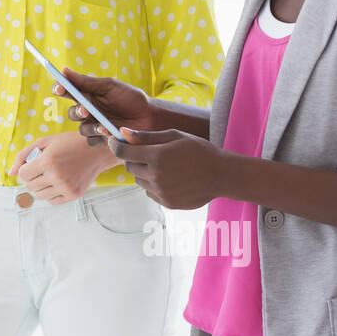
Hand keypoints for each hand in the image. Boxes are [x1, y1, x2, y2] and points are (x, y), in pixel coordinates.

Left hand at [8, 132, 117, 204]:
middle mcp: (56, 176)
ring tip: (49, 176)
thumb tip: (11, 173)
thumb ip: (23, 155)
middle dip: (31, 178)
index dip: (25, 170)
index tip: (33, 164)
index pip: (23, 175)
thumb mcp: (44, 142)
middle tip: (41, 170)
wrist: (96, 151)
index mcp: (47, 161)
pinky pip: (52, 201)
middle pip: (29, 187)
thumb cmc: (69, 143)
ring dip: (40, 187)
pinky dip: (51, 194)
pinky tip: (58, 183)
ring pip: (39, 195)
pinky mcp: (74, 195)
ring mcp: (65, 187)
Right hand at [53, 67, 159, 146]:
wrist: (151, 117)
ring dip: (91, 127)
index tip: (60, 88)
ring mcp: (94, 126)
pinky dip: (100, 138)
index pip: (66, 91)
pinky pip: (92, 141)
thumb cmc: (131, 98)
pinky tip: (111, 134)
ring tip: (105, 126)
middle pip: (71, 113)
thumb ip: (87, 81)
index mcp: (87, 95)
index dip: (59, 89)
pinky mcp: (102, 140)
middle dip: (77, 112)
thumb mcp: (110, 86)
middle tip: (86, 110)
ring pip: (81, 129)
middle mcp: (88, 111)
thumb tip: (64, 71)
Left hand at [107, 127, 229, 209]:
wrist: (222, 175)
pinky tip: (171, 178)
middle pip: (130, 167)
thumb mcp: (174, 136)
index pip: (123, 152)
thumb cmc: (199, 150)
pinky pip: (150, 192)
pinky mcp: (166, 203)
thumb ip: (146, 136)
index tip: (114, 142)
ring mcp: (161, 192)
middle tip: (148, 153)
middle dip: (133, 158)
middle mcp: (156, 176)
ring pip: (139, 181)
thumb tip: (122, 133)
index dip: (115, 146)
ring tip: (164, 166)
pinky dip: (154, 185)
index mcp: (157, 156)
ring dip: (144, 172)